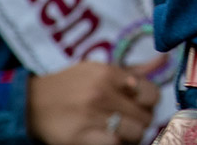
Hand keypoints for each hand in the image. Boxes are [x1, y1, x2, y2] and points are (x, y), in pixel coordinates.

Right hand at [27, 61, 158, 144]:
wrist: (33, 103)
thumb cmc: (71, 85)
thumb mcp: (98, 70)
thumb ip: (131, 70)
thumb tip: (163, 60)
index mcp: (108, 73)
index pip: (150, 92)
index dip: (149, 103)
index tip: (140, 105)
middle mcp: (103, 93)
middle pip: (145, 116)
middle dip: (141, 121)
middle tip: (128, 120)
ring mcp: (93, 117)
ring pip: (136, 134)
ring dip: (131, 136)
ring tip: (119, 131)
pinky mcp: (83, 138)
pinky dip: (117, 144)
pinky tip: (108, 138)